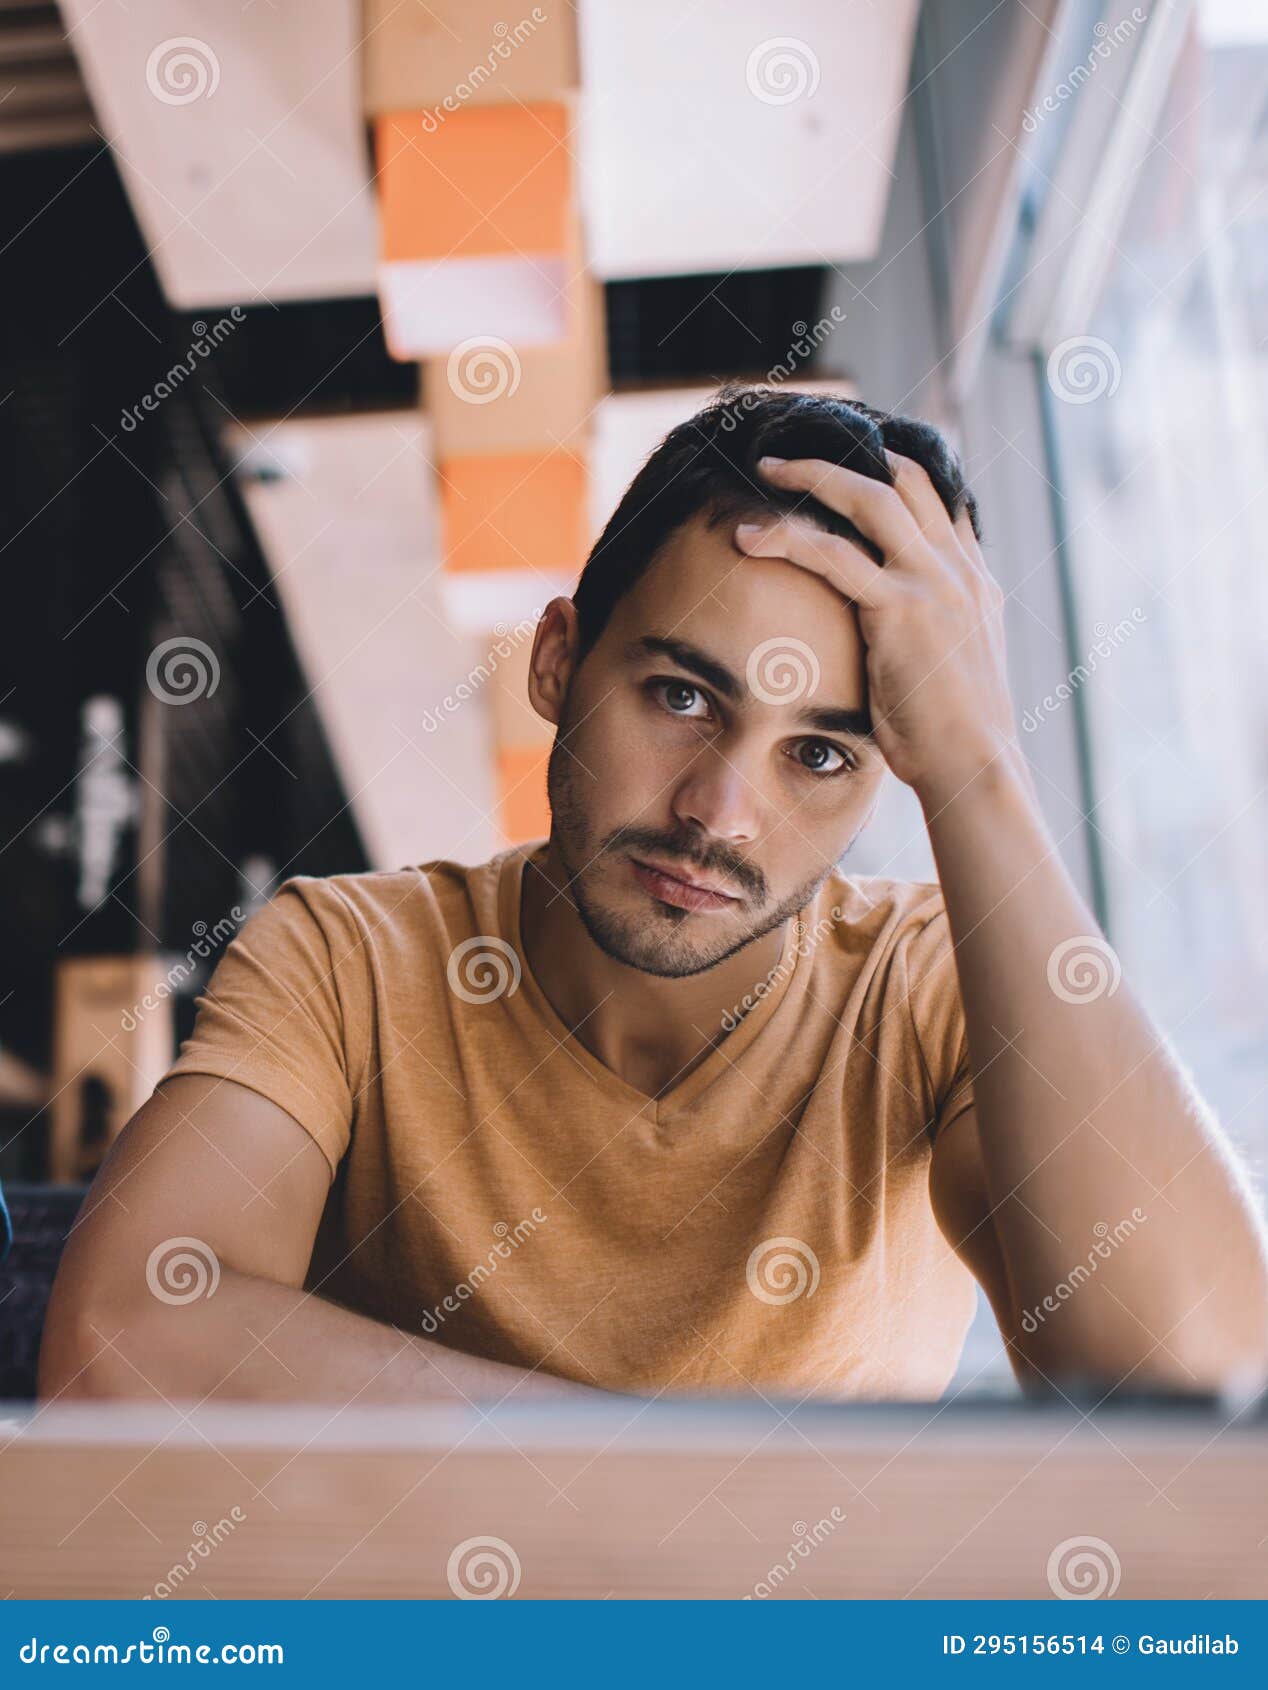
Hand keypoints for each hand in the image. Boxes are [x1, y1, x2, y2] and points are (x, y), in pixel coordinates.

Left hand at [734, 452, 1020, 805]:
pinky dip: (787, 536)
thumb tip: (894, 636)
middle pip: (904, 479)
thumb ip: (931, 633)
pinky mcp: (901, 610)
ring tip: (766, 466)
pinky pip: (834, 556)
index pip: (938, 497)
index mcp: (973, 580)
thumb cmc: (951, 734)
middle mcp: (957, 569)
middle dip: (845, 457)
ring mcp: (933, 584)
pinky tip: (748, 536)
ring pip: (869, 499)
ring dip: (812, 474)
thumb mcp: (951, 668)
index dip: (893, 468)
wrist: (974, 765)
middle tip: (792, 455)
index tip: (850, 458)